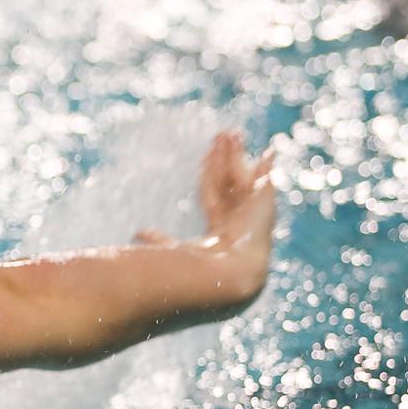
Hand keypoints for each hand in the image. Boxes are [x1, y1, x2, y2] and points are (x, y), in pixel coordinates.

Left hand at [135, 130, 274, 301]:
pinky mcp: (264, 208)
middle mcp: (239, 222)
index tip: (206, 156)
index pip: (214, 196)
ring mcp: (253, 216)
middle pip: (230, 183)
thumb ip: (160, 240)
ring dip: (238, 156)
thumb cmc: (197, 268)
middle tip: (222, 136)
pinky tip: (268, 154)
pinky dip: (265, 169)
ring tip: (233, 133)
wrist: (226, 275)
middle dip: (226, 159)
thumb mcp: (173, 250)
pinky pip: (263, 183)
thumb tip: (139, 233)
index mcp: (221, 232)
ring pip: (243, 179)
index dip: (210, 175)